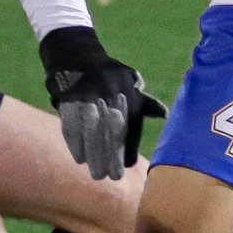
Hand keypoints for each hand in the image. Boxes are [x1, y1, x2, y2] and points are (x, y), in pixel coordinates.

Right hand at [40, 25, 165, 180]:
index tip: (126, 167)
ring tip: (96, 173)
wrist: (75, 55)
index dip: (127, 148)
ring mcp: (87, 97)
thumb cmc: (108, 74)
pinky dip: (75, 143)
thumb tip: (164, 114)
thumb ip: (144, 102)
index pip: (128, 126)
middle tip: (112, 177)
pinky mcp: (68, 100)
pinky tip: (79, 158)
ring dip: (93, 154)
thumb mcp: (129, 82)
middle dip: (110, 156)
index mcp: (125, 92)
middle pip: (109, 131)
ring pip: (91, 130)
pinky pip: (71, 125)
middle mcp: (108, 95)